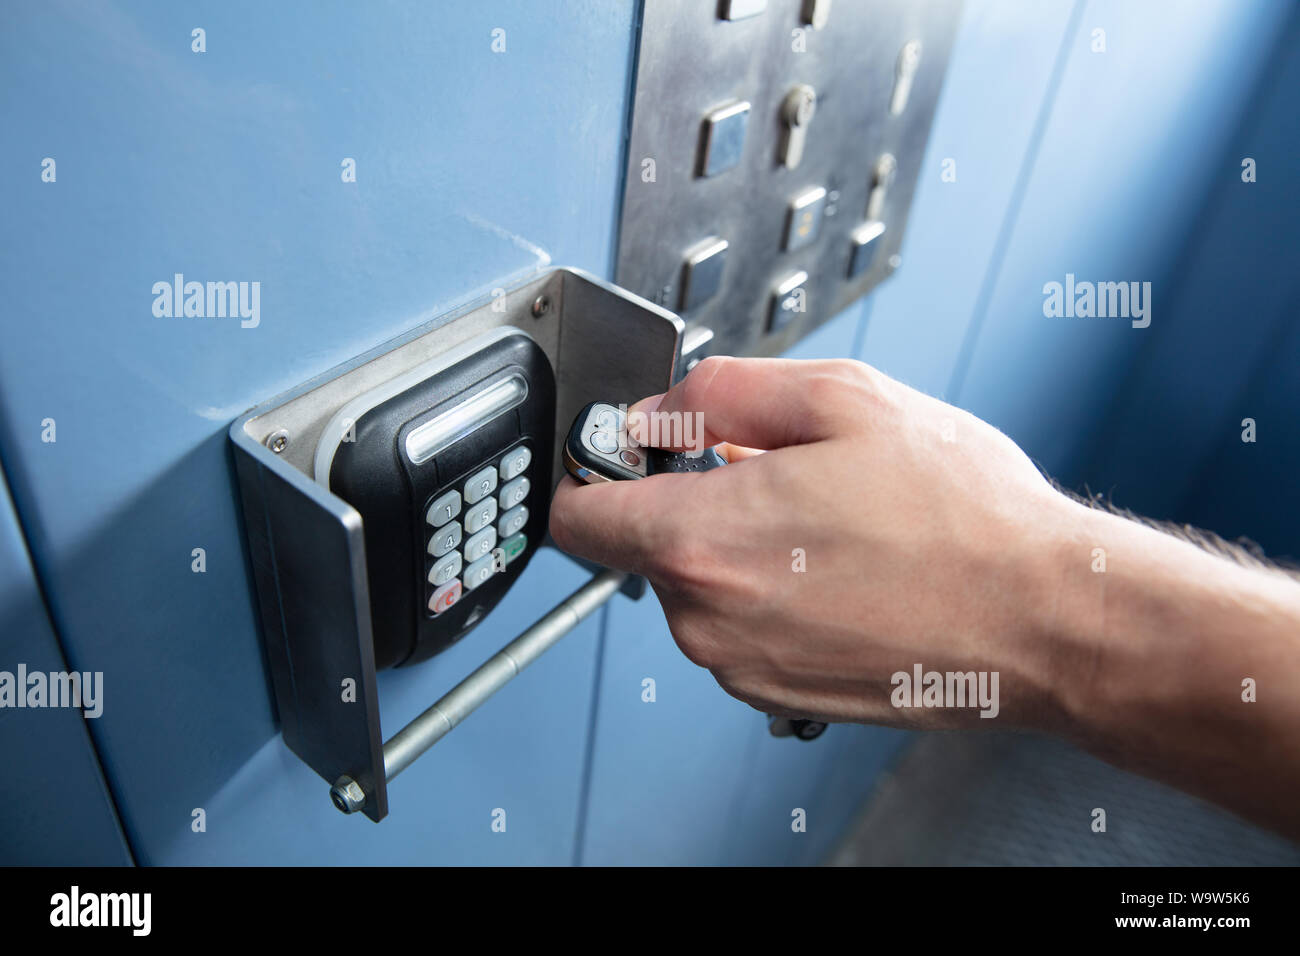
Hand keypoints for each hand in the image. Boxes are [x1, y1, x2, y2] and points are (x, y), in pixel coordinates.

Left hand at [549, 356, 1081, 729]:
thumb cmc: (962, 518)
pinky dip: (769, 593)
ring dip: (740, 547)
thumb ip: (720, 392)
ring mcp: (739, 665)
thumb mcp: (842, 399)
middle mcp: (705, 617)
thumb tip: (658, 409)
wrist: (1042, 620)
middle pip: (644, 545)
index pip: (579, 515)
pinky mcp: (773, 694)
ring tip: (831, 524)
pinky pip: (738, 626)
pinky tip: (840, 569)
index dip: (594, 470)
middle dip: (693, 500)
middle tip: (779, 472)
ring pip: (697, 585)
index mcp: (701, 540)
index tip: (628, 451)